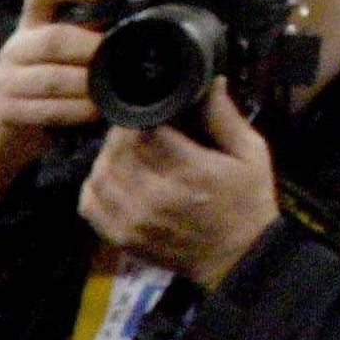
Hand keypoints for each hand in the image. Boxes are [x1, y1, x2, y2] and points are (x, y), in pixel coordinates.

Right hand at [0, 0, 106, 227]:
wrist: (5, 131)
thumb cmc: (50, 86)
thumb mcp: (65, 53)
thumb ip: (89, 36)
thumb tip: (135, 27)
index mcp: (32, 24)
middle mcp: (16, 47)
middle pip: (53, 39)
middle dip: (89, 50)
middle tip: (115, 59)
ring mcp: (6, 79)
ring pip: (51, 78)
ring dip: (86, 86)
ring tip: (109, 90)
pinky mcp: (6, 110)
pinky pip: (45, 109)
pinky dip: (75, 111)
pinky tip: (94, 111)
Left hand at [80, 97, 280, 286]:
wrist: (236, 257)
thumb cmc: (247, 201)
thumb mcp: (250, 153)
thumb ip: (225, 117)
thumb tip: (209, 82)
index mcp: (190, 170)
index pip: (146, 131)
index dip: (142, 114)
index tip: (149, 108)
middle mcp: (156, 196)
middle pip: (117, 151)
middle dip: (121, 133)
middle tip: (133, 127)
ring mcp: (134, 220)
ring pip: (100, 174)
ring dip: (105, 156)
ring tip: (121, 149)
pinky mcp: (121, 237)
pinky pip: (89, 205)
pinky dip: (93, 185)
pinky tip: (109, 176)